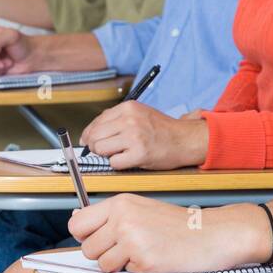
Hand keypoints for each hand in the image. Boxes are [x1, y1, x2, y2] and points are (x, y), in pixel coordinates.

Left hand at [68, 195, 261, 272]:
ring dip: (119, 265)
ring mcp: (132, 239)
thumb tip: (81, 227)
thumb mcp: (143, 208)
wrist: (213, 233)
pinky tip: (154, 259)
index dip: (84, 235)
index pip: (77, 222)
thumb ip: (113, 216)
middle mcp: (122, 218)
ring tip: (142, 253)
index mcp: (121, 203)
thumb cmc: (181, 224)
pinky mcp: (143, 260)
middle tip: (126, 249)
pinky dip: (136, 271)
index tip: (96, 239)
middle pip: (86, 247)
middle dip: (103, 254)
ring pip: (102, 264)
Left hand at [79, 102, 207, 170]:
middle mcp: (129, 120)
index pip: (96, 122)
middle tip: (106, 150)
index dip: (89, 134)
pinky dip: (119, 164)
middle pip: (94, 136)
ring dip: (107, 155)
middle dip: (96, 146)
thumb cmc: (162, 129)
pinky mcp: (139, 153)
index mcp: (128, 108)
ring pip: (100, 149)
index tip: (88, 141)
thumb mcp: (139, 113)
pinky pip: (114, 163)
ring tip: (121, 153)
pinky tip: (130, 159)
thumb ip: (116, 119)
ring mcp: (134, 136)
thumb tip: (90, 133)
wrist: (184, 139)